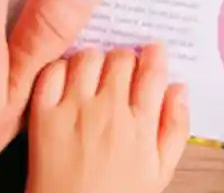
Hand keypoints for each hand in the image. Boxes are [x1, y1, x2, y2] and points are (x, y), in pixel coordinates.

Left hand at [28, 45, 188, 192]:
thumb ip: (175, 127)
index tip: (153, 52)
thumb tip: (179, 89)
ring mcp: (73, 109)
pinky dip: (61, 69)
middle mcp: (108, 110)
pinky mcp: (43, 113)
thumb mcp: (160, 171)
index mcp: (140, 124)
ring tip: (94, 75)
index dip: (155, 54)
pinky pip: (53, 71)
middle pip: (121, 56)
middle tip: (122, 69)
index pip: (152, 69)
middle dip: (126, 58)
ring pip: (88, 56)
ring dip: (94, 60)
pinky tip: (67, 82)